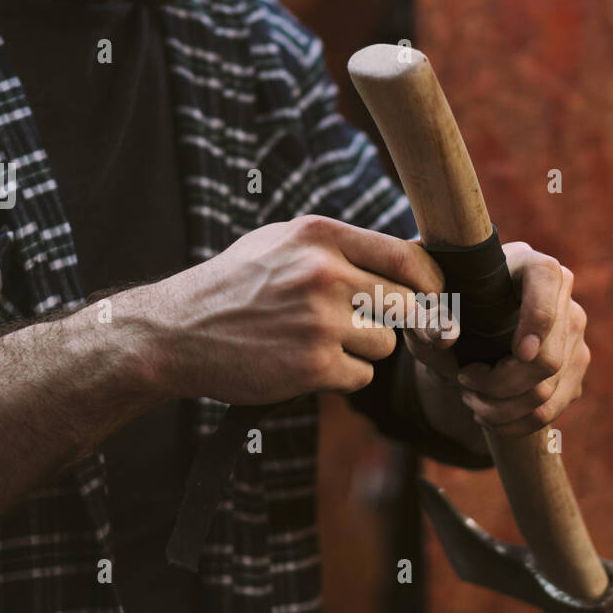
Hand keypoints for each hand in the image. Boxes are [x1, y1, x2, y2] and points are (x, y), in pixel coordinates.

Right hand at [133, 215, 443, 404]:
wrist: (177, 333)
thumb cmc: (235, 287)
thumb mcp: (282, 243)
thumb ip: (341, 248)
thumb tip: (411, 261)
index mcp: (320, 235)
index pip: (408, 258)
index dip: (431, 285)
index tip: (435, 301)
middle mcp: (325, 273)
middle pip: (407, 305)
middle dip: (396, 322)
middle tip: (367, 327)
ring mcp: (320, 321)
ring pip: (386, 344)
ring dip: (363, 351)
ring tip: (318, 342)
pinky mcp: (313, 365)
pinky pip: (361, 376)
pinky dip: (341, 377)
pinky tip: (305, 364)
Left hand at [405, 241, 589, 437]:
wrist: (465, 330)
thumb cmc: (446, 312)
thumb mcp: (425, 313)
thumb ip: (426, 319)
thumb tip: (445, 337)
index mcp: (530, 267)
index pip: (548, 281)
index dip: (539, 319)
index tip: (519, 352)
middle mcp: (563, 300)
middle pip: (548, 358)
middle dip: (499, 384)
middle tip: (463, 380)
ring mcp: (574, 338)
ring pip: (547, 391)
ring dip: (501, 408)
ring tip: (470, 400)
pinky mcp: (573, 369)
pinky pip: (551, 410)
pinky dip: (515, 422)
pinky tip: (488, 414)